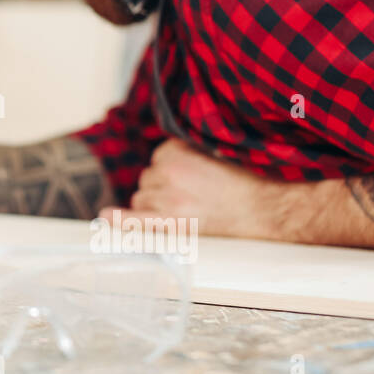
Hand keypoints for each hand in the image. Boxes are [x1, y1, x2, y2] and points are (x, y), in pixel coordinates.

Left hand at [99, 139, 293, 239]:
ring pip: (142, 199)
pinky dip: (119, 219)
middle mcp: (167, 171)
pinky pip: (136, 220)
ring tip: (188, 209)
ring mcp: (167, 197)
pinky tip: (105, 216)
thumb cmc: (245, 180)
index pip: (157, 161)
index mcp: (175, 150)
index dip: (172, 172)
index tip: (192, 180)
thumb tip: (161, 161)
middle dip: (162, 189)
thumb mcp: (213, 151)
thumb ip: (185, 152)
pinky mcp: (172, 222)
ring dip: (155, 205)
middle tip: (193, 197)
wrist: (268, 209)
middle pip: (147, 181)